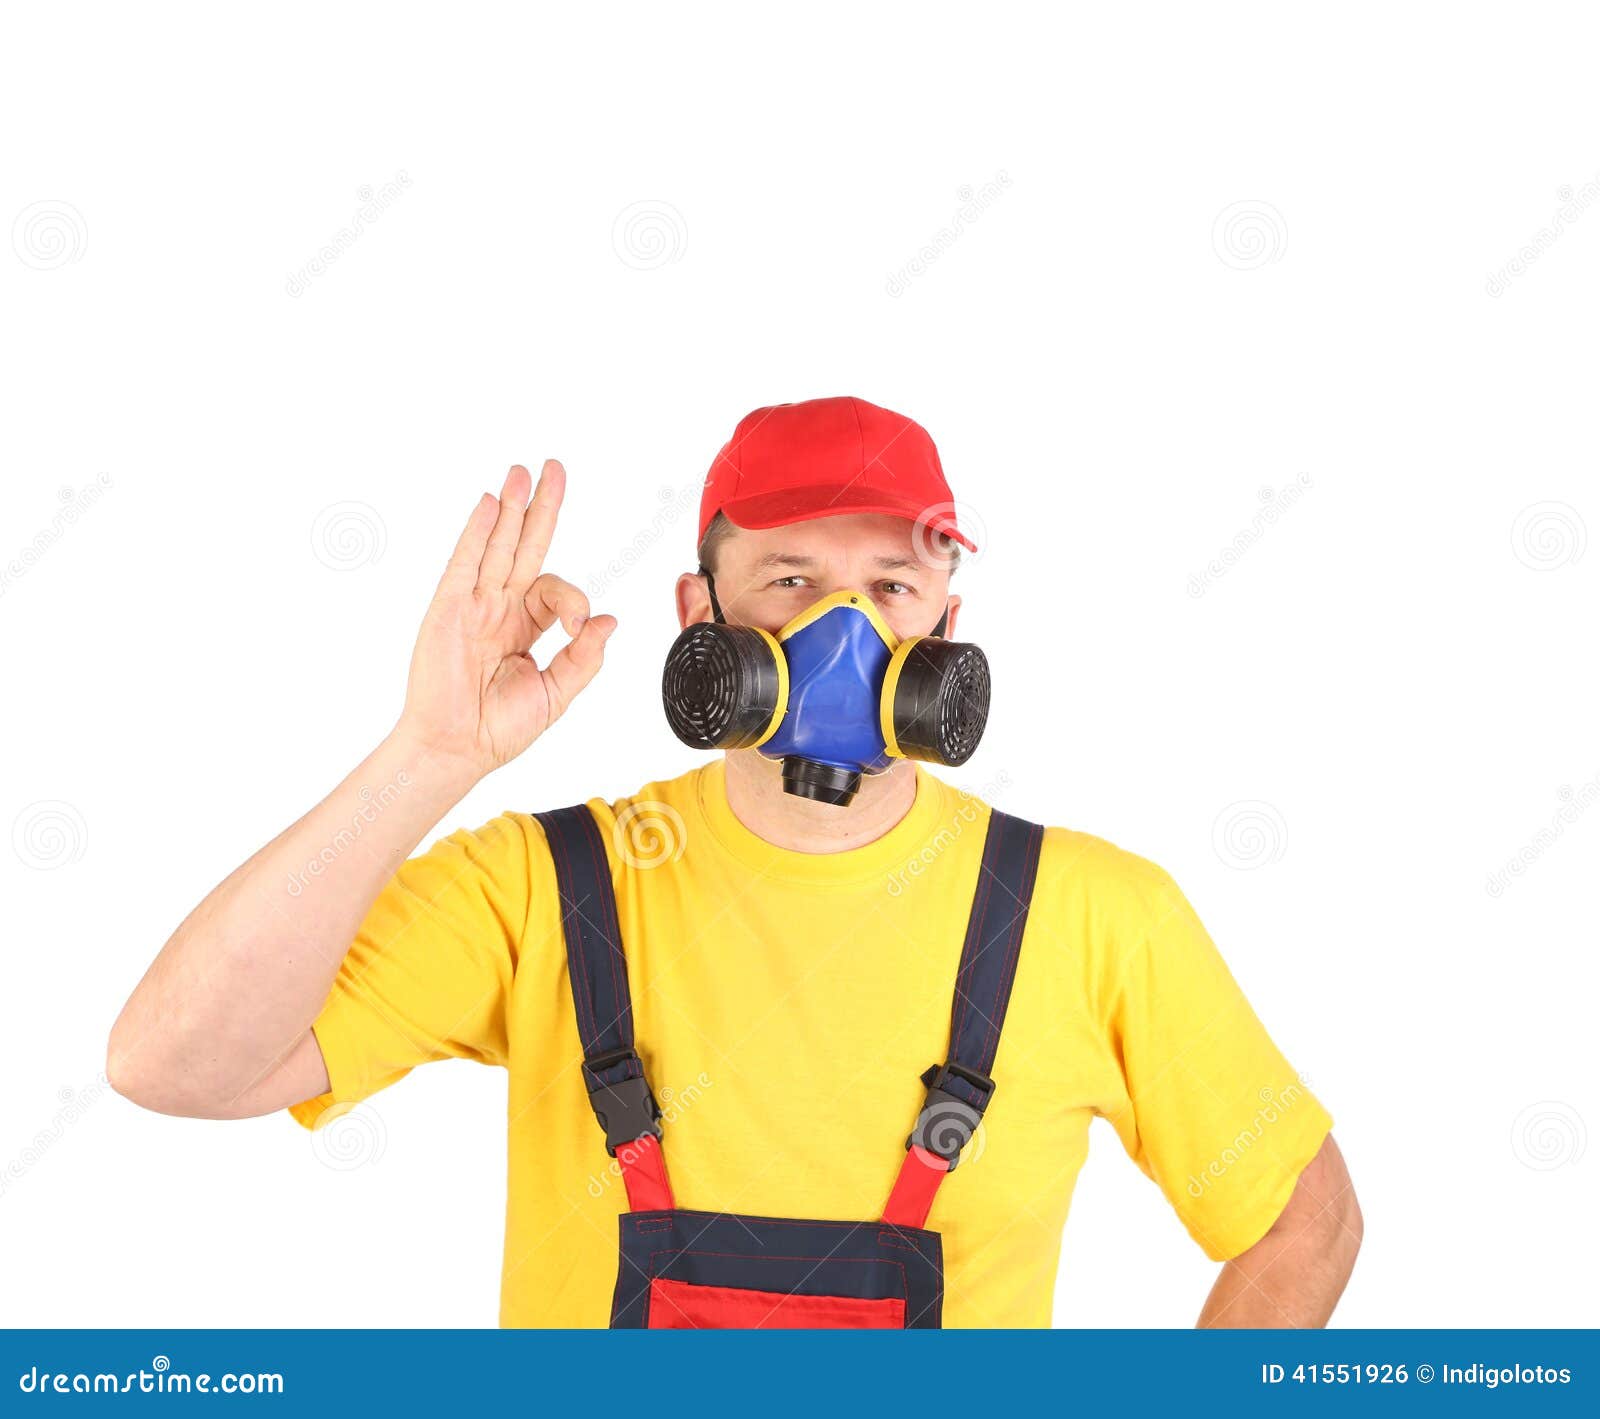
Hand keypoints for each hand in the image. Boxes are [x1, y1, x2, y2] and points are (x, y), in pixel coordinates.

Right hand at [395, 461, 614, 777]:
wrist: (458, 749)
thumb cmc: (499, 728)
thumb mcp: (556, 693)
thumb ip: (584, 658)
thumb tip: (610, 621)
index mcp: (524, 626)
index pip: (555, 591)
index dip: (574, 601)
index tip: (580, 626)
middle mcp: (498, 609)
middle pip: (524, 547)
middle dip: (540, 508)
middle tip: (553, 470)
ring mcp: (473, 605)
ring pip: (496, 546)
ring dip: (509, 508)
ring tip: (522, 472)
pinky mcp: (449, 609)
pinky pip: (465, 562)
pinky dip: (477, 533)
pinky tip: (491, 504)